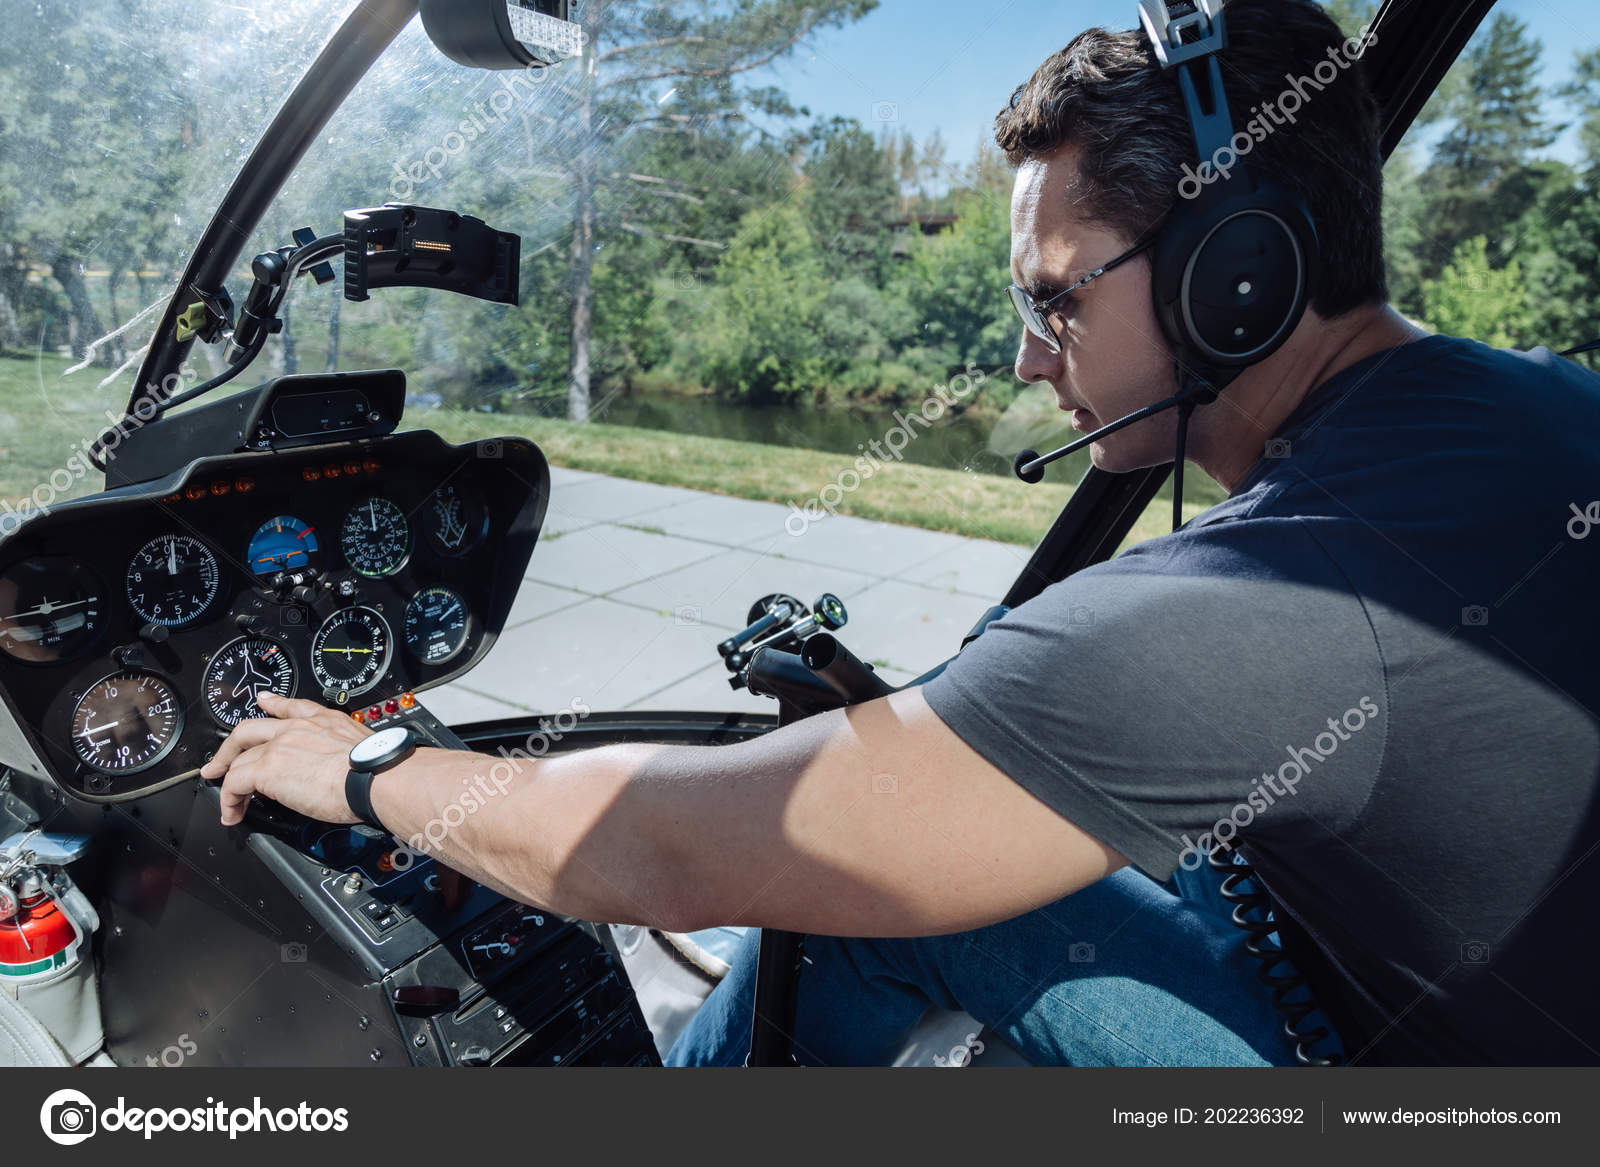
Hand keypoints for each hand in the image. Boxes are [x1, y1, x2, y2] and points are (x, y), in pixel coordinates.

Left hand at [200, 692, 372, 825]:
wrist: (376, 778)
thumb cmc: (378, 771)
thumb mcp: (361, 750)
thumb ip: (344, 754)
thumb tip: (345, 772)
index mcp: (325, 721)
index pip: (292, 707)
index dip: (273, 704)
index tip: (264, 702)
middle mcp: (299, 728)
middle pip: (250, 730)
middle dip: (230, 748)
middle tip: (220, 763)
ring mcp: (280, 745)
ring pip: (239, 759)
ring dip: (228, 781)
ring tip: (229, 802)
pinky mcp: (267, 768)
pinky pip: (234, 782)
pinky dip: (229, 799)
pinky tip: (232, 811)